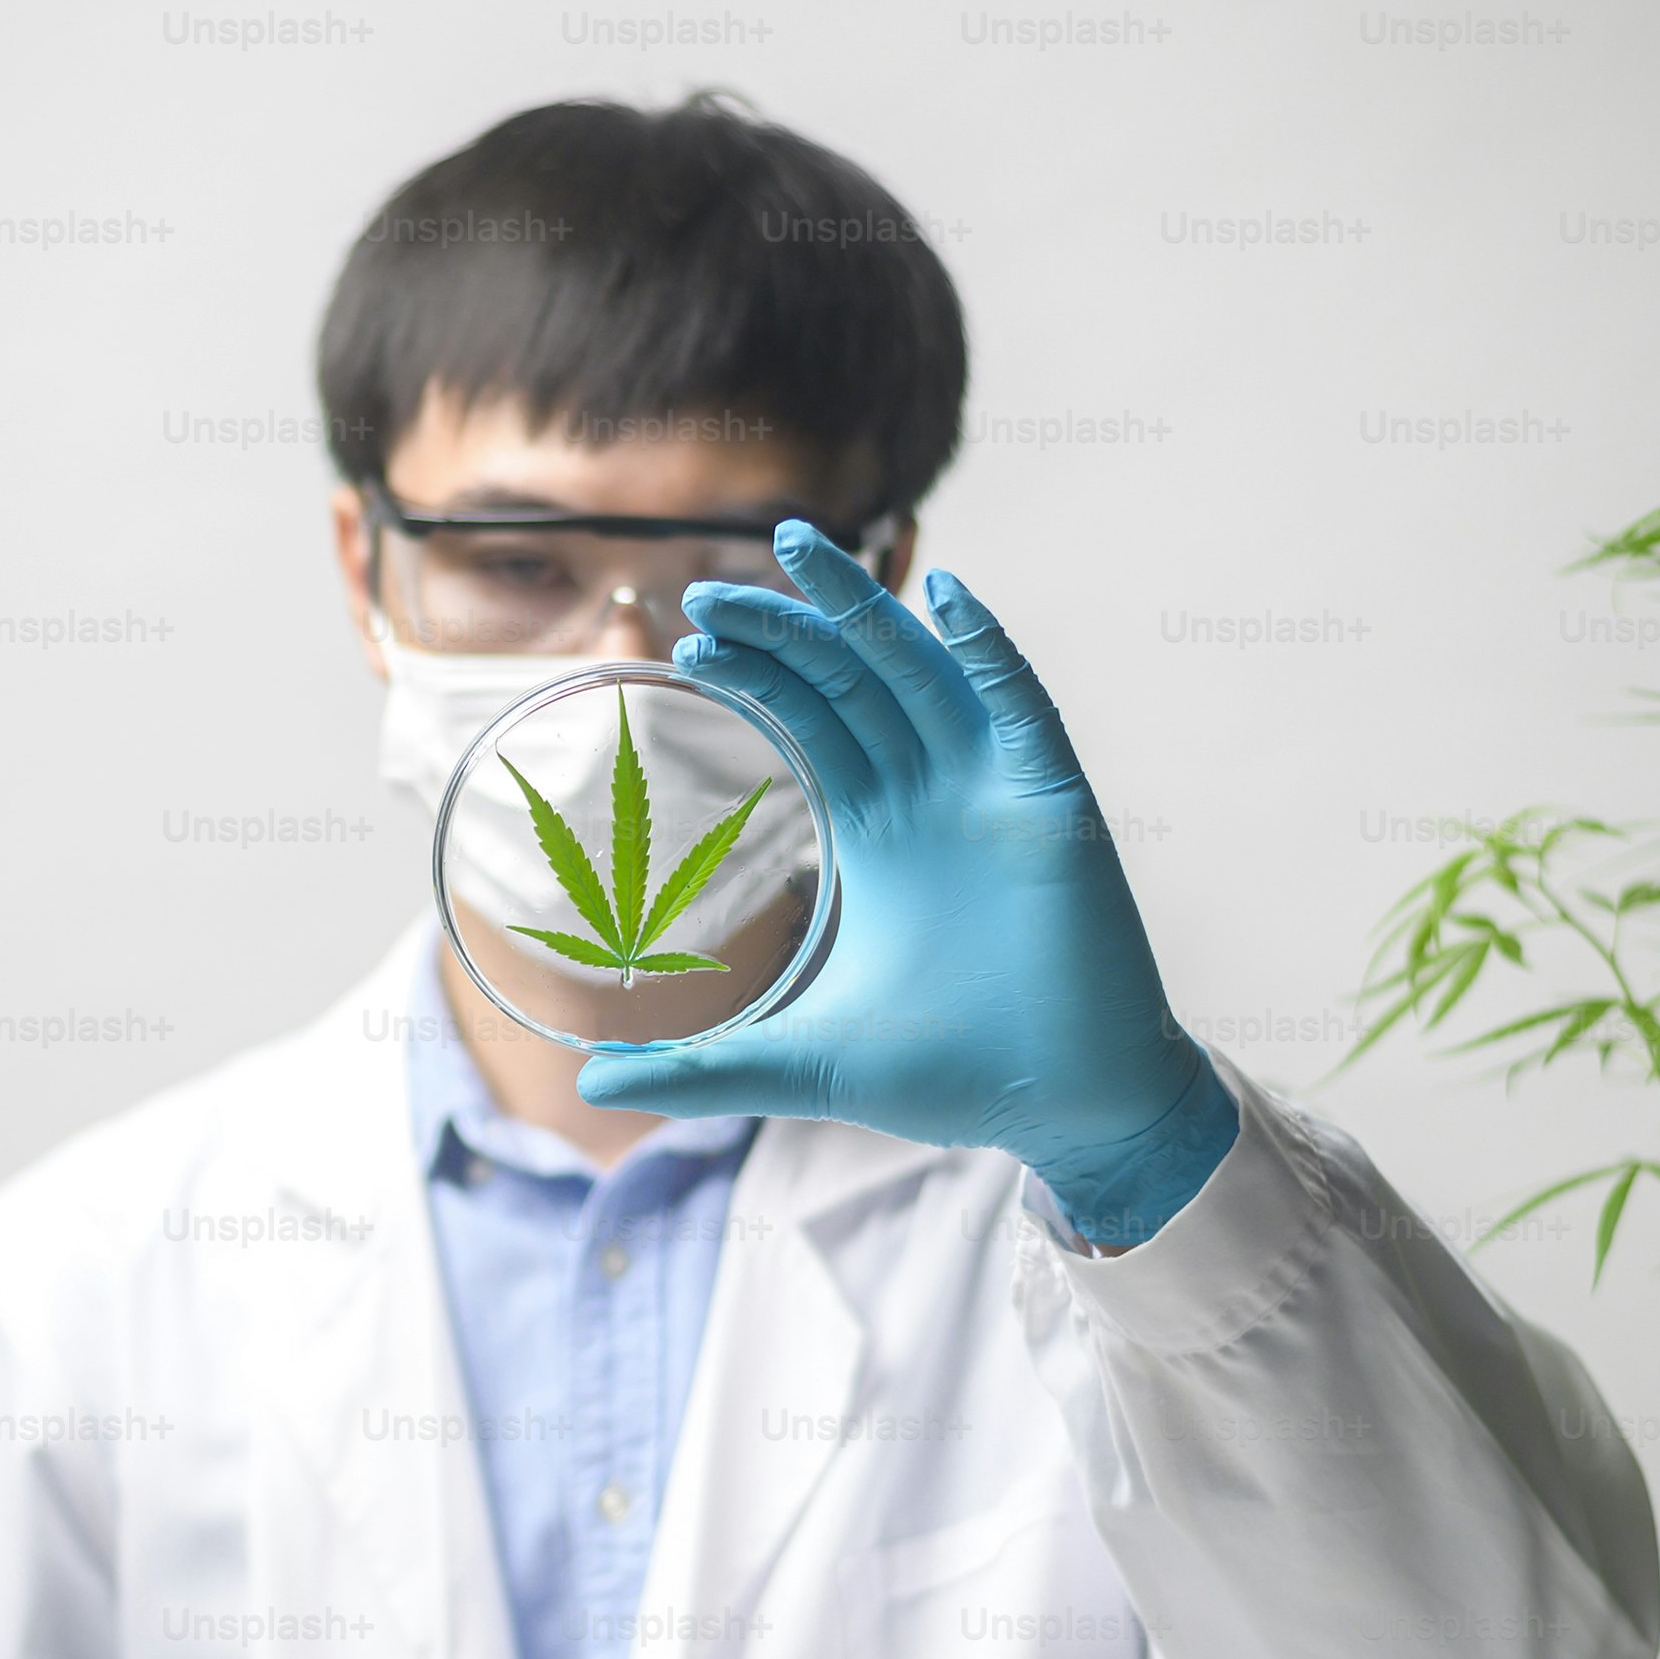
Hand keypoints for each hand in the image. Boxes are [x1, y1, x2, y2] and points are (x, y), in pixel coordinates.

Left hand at [576, 525, 1237, 1246]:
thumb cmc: (952, 1077)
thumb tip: (595, 1085)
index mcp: (881, 831)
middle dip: (784, 631)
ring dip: (864, 609)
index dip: (758, 675)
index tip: (688, 641)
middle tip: (708, 590)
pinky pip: (1023, 708)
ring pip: (922, 673)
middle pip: (851, 681)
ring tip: (798, 548)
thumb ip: (702, 1070)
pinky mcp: (1053, 807)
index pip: (812, 721)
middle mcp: (936, 795)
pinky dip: (990, 649)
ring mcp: (996, 792)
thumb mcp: (802, 1064)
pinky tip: (947, 595)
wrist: (1064, 1109)